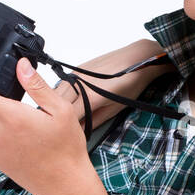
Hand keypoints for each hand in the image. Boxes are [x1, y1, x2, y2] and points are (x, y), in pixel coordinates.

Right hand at [52, 39, 172, 125]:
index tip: (68, 134)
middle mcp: (80, 82)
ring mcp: (77, 73)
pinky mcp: (77, 68)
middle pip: (58, 105)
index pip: (69, 116)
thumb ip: (94, 121)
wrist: (137, 59)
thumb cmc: (131, 84)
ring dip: (58, 105)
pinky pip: (63, 83)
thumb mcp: (115, 109)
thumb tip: (81, 131)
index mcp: (91, 96)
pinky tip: (68, 101)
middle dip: (59, 117)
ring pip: (57, 93)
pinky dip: (62, 94)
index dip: (67, 127)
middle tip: (64, 126)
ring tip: (64, 115)